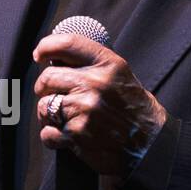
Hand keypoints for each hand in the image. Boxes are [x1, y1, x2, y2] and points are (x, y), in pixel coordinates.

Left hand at [32, 32, 167, 175]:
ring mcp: (84, 110)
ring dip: (49, 114)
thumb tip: (56, 57)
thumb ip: (93, 65)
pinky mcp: (76, 135)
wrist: (151, 145)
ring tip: (66, 118)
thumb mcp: (121, 76)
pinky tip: (67, 136)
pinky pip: (47, 133)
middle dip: (45, 88)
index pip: (67, 44)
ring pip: (44, 106)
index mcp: (108, 65)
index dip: (47, 46)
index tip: (39, 54)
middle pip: (47, 78)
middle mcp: (94, 84)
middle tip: (55, 94)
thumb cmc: (133, 109)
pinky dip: (53, 137)